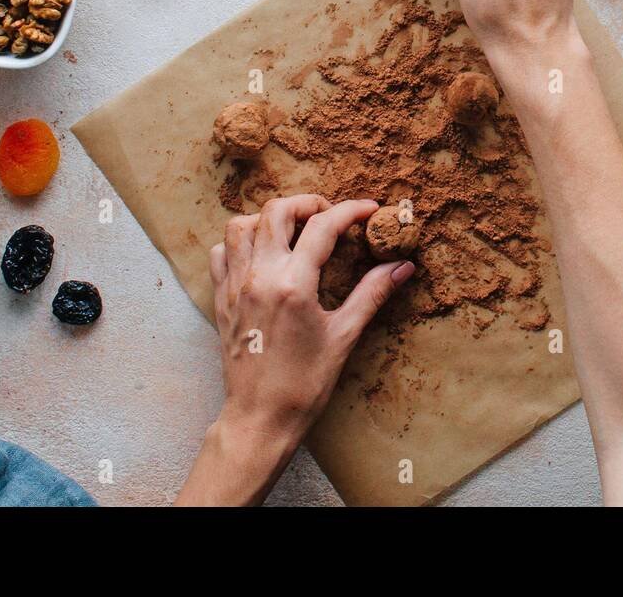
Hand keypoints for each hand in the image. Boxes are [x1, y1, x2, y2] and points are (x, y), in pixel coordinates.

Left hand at [178, 194, 413, 504]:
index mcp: (293, 285)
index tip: (369, 211)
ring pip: (242, 225)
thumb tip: (402, 267)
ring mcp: (235, 286)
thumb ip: (372, 294)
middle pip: (276, 211)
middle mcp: (259, 276)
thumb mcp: (344, 336)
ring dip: (270, 219)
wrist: (259, 419)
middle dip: (308, 204)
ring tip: (295, 231)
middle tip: (330, 217)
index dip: (350, 211)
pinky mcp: (221, 298)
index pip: (323, 226)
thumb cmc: (304, 384)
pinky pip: (222, 252)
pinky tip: (262, 255)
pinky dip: (240, 242)